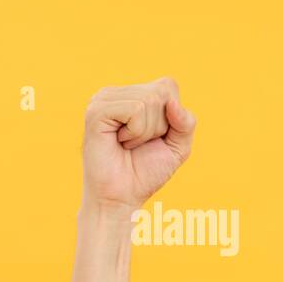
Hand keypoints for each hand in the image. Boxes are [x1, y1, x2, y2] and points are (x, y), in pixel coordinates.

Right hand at [81, 77, 196, 211]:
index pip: (169, 86)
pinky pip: (136, 110)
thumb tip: (173, 102)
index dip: (172, 116)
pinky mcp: (97, 110)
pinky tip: (120, 142)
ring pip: (149, 101)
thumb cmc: (147, 171)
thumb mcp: (178, 146)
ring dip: (146, 131)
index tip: (156, 136)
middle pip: (162, 93)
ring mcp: (104, 99)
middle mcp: (117, 93)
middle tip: (139, 143)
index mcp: (134, 95)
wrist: (122, 195)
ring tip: (128, 143)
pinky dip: (136, 132)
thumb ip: (186, 123)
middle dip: (160, 126)